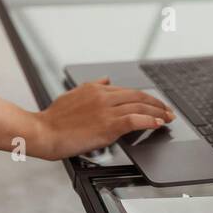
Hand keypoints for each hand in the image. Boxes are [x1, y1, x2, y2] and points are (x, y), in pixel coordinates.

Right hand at [28, 77, 173, 159]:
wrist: (43, 132)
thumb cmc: (54, 119)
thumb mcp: (72, 94)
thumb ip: (92, 86)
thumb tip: (106, 79)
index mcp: (95, 88)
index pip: (127, 90)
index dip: (144, 97)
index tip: (154, 103)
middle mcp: (103, 95)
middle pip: (138, 96)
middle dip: (156, 103)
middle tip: (168, 110)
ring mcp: (106, 110)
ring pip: (140, 106)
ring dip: (158, 112)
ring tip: (168, 118)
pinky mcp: (108, 125)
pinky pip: (136, 120)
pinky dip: (150, 121)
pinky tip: (158, 124)